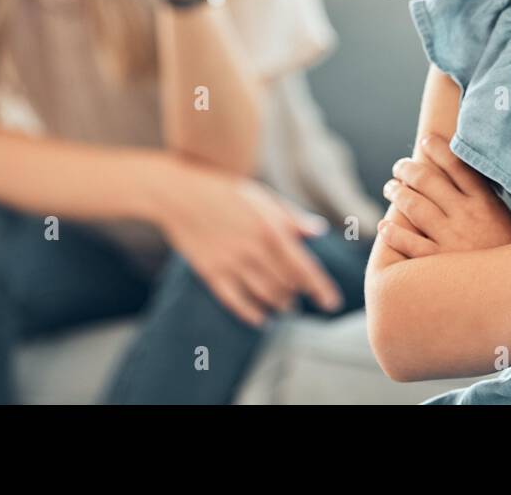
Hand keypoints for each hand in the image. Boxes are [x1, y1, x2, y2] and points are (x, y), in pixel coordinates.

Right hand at [162, 163, 343, 327]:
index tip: (331, 303)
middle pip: (287, 285)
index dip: (321, 289)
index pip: (305, 268)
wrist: (180, 194)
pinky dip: (252, 314)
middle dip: (299, 294)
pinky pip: (236, 302)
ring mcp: (232, 263)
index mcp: (271, 229)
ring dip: (279, 305)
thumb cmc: (225, 191)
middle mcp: (254, 250)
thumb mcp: (263, 197)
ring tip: (286, 306)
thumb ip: (292, 217)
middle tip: (303, 297)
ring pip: (265, 295)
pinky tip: (261, 319)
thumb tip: (319, 231)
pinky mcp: (211, 273)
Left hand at [376, 132, 510, 257]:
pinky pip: (408, 243)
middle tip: (399, 166)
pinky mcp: (439, 264)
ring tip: (390, 187)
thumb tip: (464, 177)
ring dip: (397, 193)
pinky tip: (384, 226)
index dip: (438, 150)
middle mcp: (467, 216)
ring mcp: (451, 240)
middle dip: (409, 169)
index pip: (458, 166)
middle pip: (429, 182)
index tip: (426, 141)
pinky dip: (393, 232)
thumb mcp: (505, 222)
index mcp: (486, 203)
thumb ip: (485, 200)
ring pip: (414, 207)